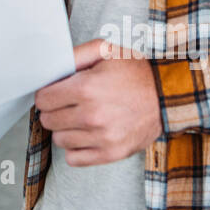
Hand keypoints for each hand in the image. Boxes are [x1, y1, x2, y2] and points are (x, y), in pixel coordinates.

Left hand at [35, 40, 162, 165]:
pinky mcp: (111, 153)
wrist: (167, 96)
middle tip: (68, 103)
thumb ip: (74, 55)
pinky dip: (75, 147)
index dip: (47, 94)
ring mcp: (102, 137)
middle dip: (54, 110)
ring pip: (59, 139)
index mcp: (86, 88)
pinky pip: (73, 158)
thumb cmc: (135, 71)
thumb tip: (49, 66)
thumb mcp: (105, 50)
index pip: (42, 100)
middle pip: (47, 120)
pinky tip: (85, 134)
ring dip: (65, 129)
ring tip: (80, 117)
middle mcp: (92, 116)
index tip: (56, 92)